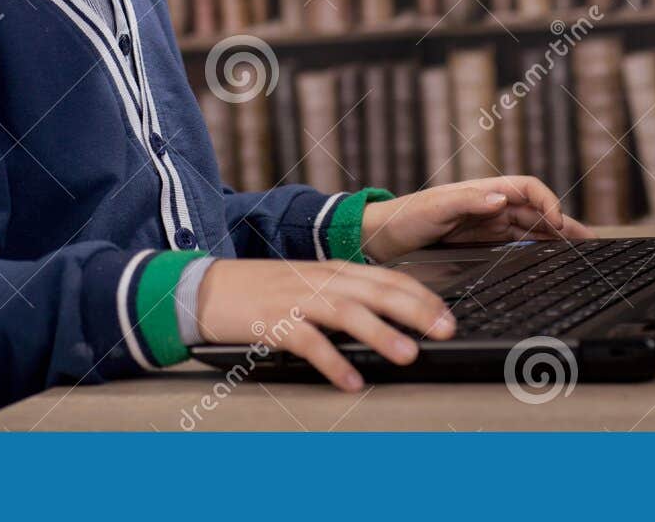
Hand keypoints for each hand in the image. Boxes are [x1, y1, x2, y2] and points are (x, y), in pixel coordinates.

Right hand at [194, 258, 454, 390]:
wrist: (207, 288)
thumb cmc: (262, 291)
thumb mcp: (310, 285)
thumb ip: (346, 296)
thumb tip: (388, 317)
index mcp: (334, 271)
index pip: (388, 278)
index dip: (421, 296)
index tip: (448, 316)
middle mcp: (321, 281)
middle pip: (377, 291)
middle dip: (416, 311)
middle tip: (446, 330)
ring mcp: (297, 300)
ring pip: (348, 313)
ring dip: (382, 333)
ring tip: (409, 354)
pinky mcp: (274, 323)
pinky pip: (309, 342)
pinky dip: (333, 362)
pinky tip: (351, 381)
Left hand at [359, 175, 596, 261]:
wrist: (383, 236)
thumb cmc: (406, 215)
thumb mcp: (434, 207)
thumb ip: (468, 202)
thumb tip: (501, 199)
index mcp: (484, 190)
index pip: (528, 189)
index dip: (548, 202)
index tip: (557, 223)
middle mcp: (491, 204)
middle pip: (537, 210)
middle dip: (564, 223)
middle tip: (589, 242)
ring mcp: (489, 223)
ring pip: (533, 228)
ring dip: (557, 238)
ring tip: (581, 251)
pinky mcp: (484, 241)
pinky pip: (519, 243)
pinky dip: (539, 249)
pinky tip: (550, 259)